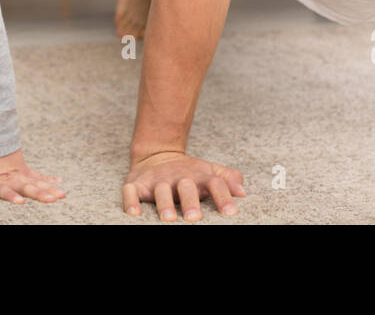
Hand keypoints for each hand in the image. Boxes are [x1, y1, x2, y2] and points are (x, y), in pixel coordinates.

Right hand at [122, 150, 245, 220]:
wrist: (157, 155)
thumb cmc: (189, 173)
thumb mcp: (210, 172)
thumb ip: (228, 180)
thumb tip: (243, 192)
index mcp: (199, 176)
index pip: (214, 183)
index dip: (223, 196)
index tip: (231, 212)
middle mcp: (178, 177)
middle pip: (186, 186)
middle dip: (190, 201)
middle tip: (195, 218)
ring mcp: (157, 180)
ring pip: (160, 190)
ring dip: (164, 204)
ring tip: (169, 218)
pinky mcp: (136, 184)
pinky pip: (131, 191)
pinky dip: (131, 200)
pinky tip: (134, 213)